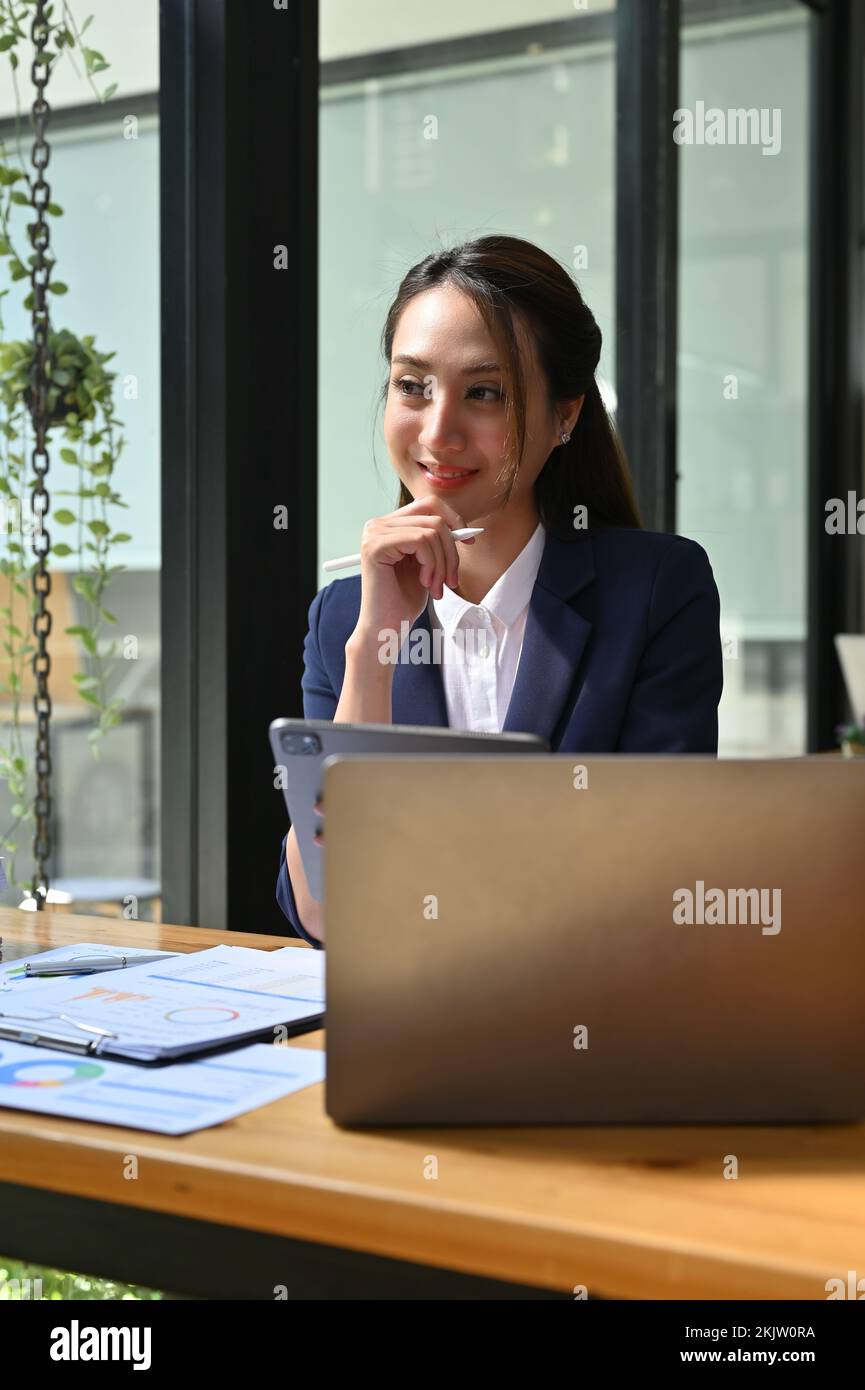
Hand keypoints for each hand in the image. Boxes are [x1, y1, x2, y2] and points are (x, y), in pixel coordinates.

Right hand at [351, 493, 475, 646]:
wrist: (385, 628)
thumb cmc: (404, 600)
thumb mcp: (426, 563)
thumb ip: (437, 541)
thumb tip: (463, 528)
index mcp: (389, 525)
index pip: (429, 505)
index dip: (454, 519)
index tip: (469, 541)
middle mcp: (377, 524)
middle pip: (434, 517)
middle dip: (451, 550)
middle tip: (451, 579)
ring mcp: (374, 533)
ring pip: (431, 531)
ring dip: (442, 564)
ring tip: (436, 587)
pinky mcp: (375, 546)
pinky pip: (421, 541)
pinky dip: (431, 565)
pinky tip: (424, 583)